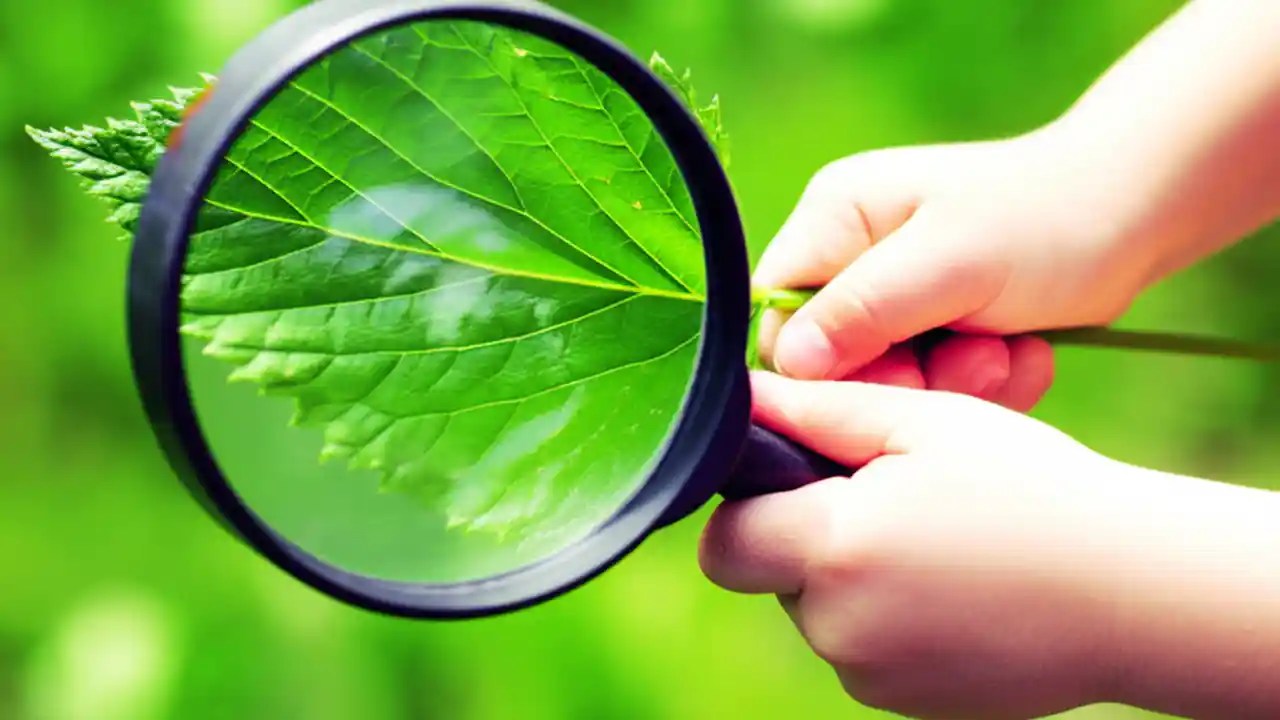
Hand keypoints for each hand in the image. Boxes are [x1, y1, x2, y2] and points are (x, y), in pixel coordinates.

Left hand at [701, 373, 1279, 719]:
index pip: (724, 542)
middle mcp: (838, 628)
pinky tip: (950, 587)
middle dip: (796, 537)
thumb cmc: (1033, 490)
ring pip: (815, 613)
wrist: (1134, 593)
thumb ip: (821, 411)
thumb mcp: (927, 424)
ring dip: (846, 576)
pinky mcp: (902, 704)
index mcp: (834, 550)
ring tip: (934, 542)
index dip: (749, 506)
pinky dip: (882, 616)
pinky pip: (858, 648)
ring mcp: (870, 677)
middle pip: (766, 577)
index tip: (801, 478)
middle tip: (880, 501)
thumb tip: (747, 394)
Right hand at [756, 129, 1157, 405]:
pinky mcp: (934, 323)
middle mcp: (852, 253)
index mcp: (835, 217)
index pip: (777, 311)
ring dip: (951, 383)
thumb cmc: (1047, 221)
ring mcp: (893, 291)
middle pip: (832, 357)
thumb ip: (863, 310)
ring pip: (886, 378)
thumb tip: (789, 362)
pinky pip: (931, 380)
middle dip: (905, 375)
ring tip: (1005, 354)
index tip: (894, 367)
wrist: (1137, 215)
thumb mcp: (950, 263)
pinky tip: (1020, 355)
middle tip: (973, 361)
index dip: (818, 360)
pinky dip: (978, 382)